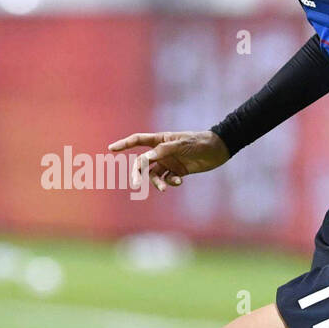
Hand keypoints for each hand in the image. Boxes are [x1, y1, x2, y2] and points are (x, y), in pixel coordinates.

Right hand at [109, 130, 230, 192]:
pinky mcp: (177, 171)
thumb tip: (144, 160)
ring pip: (154, 175)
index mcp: (160, 140)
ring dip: (157, 182)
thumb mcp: (179, 145)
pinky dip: (170, 183)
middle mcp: (161, 152)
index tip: (111, 149)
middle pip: (143, 163)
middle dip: (138, 173)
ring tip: (164, 187)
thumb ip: (161, 151)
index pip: (138, 141)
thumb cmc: (198, 142)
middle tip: (136, 184)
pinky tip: (179, 181)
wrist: (217, 150)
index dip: (124, 144)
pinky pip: (167, 180)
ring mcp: (169, 162)